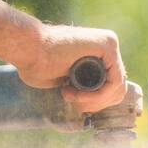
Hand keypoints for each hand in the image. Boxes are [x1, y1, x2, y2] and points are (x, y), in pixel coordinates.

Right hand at [7, 24, 127, 114]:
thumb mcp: (66, 79)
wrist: (28, 49)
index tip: (71, 98)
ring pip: (118, 88)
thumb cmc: (36, 63)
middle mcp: (108, 45)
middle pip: (118, 89)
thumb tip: (96, 103)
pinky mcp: (108, 45)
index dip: (94, 102)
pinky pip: (115, 82)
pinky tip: (77, 93)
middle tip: (72, 99)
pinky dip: (98, 95)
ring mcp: (110, 43)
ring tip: (70, 94)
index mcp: (99, 52)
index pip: (112, 86)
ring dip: (94, 101)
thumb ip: (83, 85)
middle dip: (96, 103)